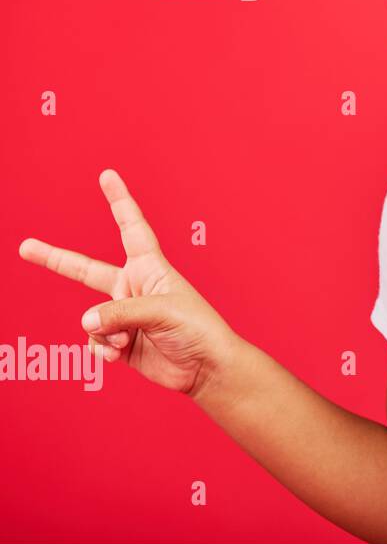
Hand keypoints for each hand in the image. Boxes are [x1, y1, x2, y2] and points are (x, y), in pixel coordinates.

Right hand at [18, 169, 237, 398]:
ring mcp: (124, 315)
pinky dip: (101, 347)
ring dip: (103, 331)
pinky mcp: (119, 341)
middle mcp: (133, 288)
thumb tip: (85, 321)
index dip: (119, 200)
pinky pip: (94, 340)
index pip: (131, 227)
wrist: (205, 367)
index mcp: (150, 268)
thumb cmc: (198, 329)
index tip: (107, 176)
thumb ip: (119, 313)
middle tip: (25, 246)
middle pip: (85, 270)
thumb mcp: (162, 311)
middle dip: (54, 259)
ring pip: (90, 318)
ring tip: (126, 339)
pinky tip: (119, 352)